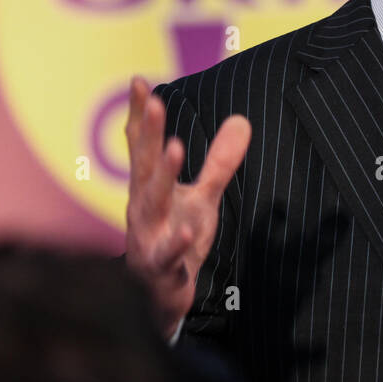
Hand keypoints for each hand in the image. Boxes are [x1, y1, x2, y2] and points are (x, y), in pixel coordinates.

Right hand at [123, 76, 250, 339]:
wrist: (158, 300)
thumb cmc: (175, 240)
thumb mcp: (203, 199)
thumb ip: (219, 163)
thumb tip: (242, 121)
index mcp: (149, 189)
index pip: (142, 147)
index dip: (142, 115)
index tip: (140, 81)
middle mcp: (142, 208)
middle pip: (145, 166)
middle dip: (151, 133)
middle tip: (156, 101)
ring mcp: (148, 237)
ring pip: (153, 203)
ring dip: (163, 175)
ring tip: (176, 147)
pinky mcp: (160, 268)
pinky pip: (168, 255)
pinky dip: (176, 243)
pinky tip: (187, 232)